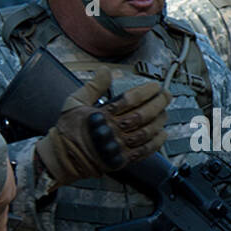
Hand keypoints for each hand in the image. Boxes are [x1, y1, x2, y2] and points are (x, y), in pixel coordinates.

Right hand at [35, 68, 170, 186]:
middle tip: (167, 96)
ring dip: (159, 121)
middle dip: (158, 103)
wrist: (63, 157)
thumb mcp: (75, 102)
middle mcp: (112, 130)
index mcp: (102, 114)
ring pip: (146, 132)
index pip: (130, 100)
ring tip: (165, 112)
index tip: (155, 86)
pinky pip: (144, 151)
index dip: (146, 92)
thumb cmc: (69, 130)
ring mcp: (118, 146)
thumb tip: (106, 71)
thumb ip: (93, 86)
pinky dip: (156, 143)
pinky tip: (162, 134)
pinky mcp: (122, 160)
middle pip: (142, 115)